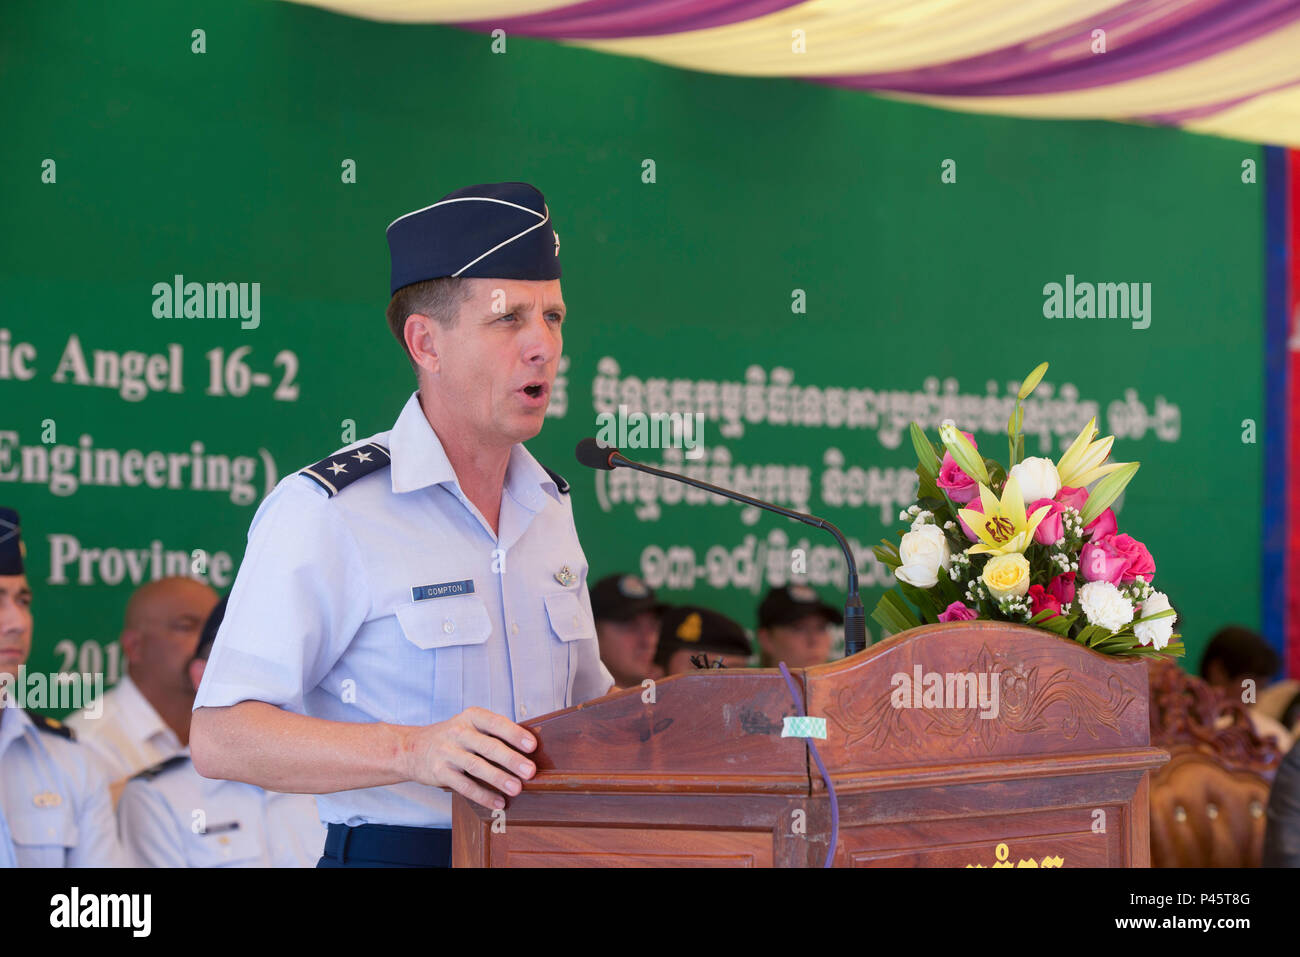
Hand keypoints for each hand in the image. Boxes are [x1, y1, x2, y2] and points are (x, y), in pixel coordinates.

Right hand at [403, 707, 536, 810]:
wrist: (412, 748)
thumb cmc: (453, 738)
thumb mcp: (470, 726)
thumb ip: (494, 734)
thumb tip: (528, 750)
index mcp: (471, 717)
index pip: (496, 723)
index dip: (515, 734)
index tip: (532, 746)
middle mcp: (459, 732)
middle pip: (489, 746)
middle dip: (512, 760)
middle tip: (531, 771)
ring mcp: (448, 752)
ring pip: (477, 766)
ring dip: (499, 779)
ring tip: (517, 789)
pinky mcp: (440, 772)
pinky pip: (464, 785)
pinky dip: (482, 795)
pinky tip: (497, 802)